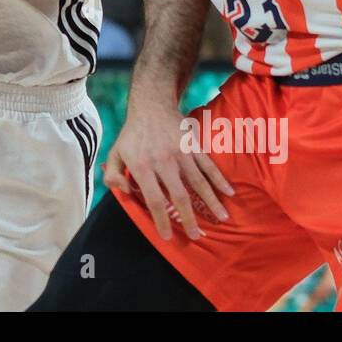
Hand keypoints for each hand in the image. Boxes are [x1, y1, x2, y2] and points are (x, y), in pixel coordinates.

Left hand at [102, 94, 232, 240]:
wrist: (151, 104)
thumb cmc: (132, 134)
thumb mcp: (115, 153)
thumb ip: (113, 175)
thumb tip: (125, 194)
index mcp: (141, 166)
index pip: (153, 199)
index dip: (161, 220)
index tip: (167, 237)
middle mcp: (162, 161)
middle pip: (178, 195)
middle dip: (189, 218)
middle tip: (196, 236)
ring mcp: (180, 152)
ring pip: (198, 182)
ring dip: (211, 202)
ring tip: (222, 219)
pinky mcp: (193, 145)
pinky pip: (208, 164)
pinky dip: (220, 179)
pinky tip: (229, 193)